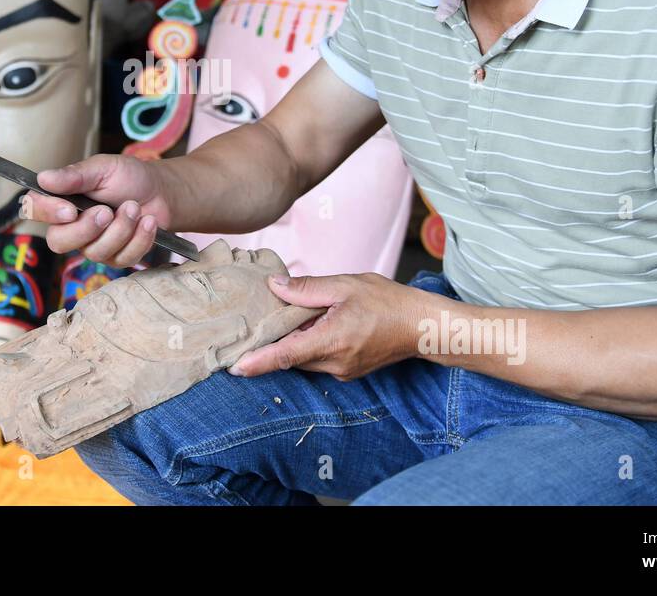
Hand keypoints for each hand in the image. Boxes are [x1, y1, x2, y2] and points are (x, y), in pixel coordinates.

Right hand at [21, 154, 172, 266]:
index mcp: (63, 201)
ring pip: (95, 252)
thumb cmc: (129, 177)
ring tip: (135, 207)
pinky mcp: (117, 257)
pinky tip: (148, 222)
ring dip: (121, 229)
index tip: (69, 209)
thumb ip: (74, 175)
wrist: (162, 191)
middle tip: (107, 211)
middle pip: (58, 242)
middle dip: (86, 229)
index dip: (48, 214)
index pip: (37, 211)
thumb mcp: (103, 168)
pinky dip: (139, 238)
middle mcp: (73, 226)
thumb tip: (43, 178)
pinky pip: (122, 258)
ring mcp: (95, 245)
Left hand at [229, 272, 431, 379]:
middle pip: (291, 356)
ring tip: (292, 317)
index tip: (235, 367)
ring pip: (304, 358)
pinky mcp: (348, 371)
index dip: (258, 362)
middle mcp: (335, 363)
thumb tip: (274, 286)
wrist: (422, 326)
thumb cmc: (388, 302)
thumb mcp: (345, 285)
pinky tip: (316, 325)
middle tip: (257, 323)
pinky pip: (318, 360)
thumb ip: (306, 289)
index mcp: (332, 340)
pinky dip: (310, 345)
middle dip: (274, 342)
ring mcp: (342, 371)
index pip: (286, 355)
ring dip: (294, 342)